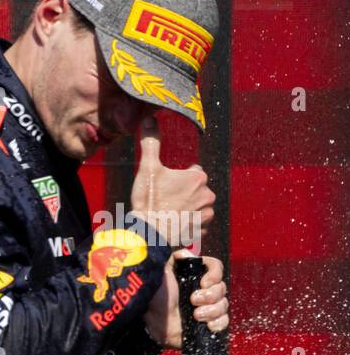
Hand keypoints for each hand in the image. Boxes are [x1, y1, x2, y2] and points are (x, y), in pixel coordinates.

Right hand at [129, 117, 215, 246]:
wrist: (149, 234)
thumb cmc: (149, 201)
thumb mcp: (147, 169)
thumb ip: (151, 143)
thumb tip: (149, 119)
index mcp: (197, 178)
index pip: (194, 172)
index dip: (179, 178)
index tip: (166, 186)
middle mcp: (207, 195)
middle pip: (197, 190)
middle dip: (185, 194)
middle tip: (165, 201)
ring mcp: (205, 214)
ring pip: (198, 207)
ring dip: (188, 209)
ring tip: (169, 214)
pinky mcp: (201, 230)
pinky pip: (197, 224)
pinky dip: (188, 224)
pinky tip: (173, 225)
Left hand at [143, 248, 228, 348]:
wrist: (154, 322)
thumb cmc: (155, 296)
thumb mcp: (161, 270)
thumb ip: (174, 257)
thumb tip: (188, 252)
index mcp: (194, 276)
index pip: (216, 267)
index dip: (215, 274)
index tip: (204, 283)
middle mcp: (203, 290)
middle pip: (222, 287)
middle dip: (210, 295)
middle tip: (193, 300)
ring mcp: (206, 306)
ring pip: (224, 304)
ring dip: (211, 310)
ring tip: (196, 315)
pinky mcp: (207, 323)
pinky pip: (224, 321)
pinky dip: (218, 323)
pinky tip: (207, 325)